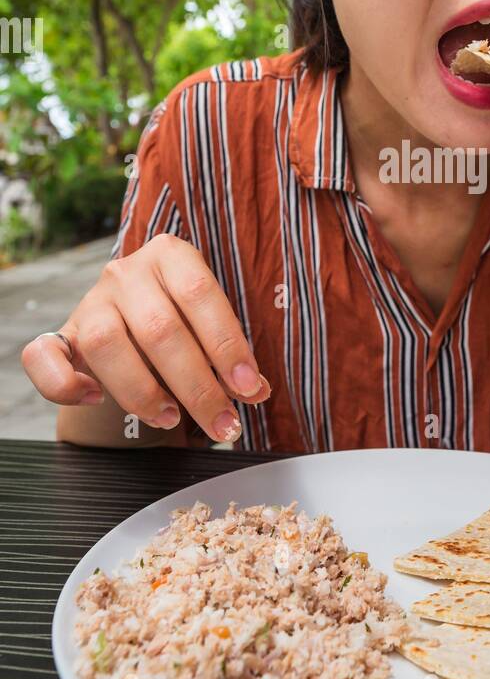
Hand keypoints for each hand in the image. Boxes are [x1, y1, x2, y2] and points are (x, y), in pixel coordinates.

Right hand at [20, 233, 269, 441]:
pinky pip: (44, 355)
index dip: (227, 345)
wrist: (133, 310)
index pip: (200, 294)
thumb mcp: (209, 324)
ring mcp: (91, 301)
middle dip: (198, 386)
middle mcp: (127, 272)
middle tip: (223, 422)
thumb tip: (256, 391)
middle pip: (160, 329)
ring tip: (172, 419)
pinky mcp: (62, 333)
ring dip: (143, 392)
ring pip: (107, 343)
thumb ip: (231, 355)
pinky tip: (95, 400)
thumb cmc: (181, 317)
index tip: (249, 388)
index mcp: (170, 255)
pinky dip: (66, 384)